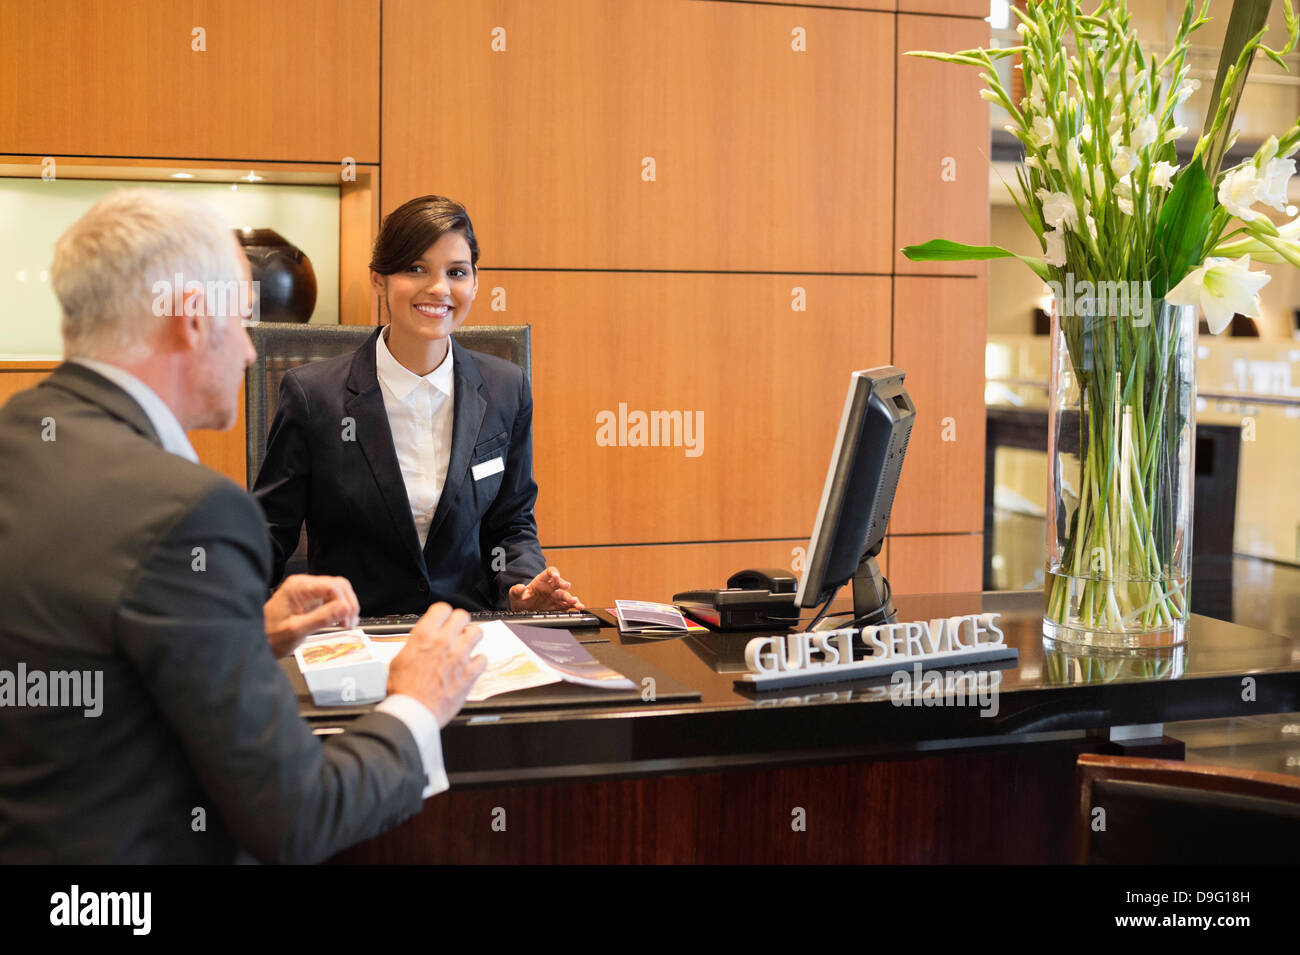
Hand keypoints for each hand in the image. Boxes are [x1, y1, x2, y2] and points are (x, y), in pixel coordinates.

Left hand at [263, 574, 360, 657]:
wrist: (254, 639)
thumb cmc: (269, 636)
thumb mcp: (296, 630)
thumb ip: (321, 618)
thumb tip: (345, 608)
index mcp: (298, 587)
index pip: (333, 586)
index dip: (345, 602)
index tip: (347, 620)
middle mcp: (303, 585)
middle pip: (339, 585)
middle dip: (348, 604)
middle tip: (350, 623)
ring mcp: (307, 591)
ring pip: (338, 591)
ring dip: (346, 606)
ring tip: (346, 623)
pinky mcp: (310, 599)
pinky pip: (332, 599)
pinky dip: (339, 609)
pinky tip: (339, 621)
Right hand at [387, 603, 486, 727]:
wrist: (413, 711)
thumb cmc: (404, 690)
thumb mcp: (399, 659)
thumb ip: (414, 645)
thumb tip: (421, 641)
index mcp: (424, 636)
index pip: (442, 609)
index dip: (444, 613)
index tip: (444, 619)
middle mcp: (444, 642)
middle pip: (462, 616)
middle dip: (460, 622)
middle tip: (457, 630)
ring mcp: (459, 656)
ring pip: (477, 633)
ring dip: (472, 637)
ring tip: (467, 644)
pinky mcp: (470, 673)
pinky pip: (483, 658)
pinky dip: (479, 661)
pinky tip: (472, 664)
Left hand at [508, 566, 584, 611]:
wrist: (523, 611)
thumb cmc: (520, 598)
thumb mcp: (515, 593)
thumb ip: (517, 590)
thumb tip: (521, 587)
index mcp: (541, 581)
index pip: (550, 572)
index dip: (554, 573)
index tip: (556, 576)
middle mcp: (550, 588)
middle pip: (559, 583)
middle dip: (564, 584)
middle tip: (567, 586)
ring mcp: (555, 597)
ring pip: (565, 595)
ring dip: (571, 598)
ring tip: (576, 602)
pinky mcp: (558, 607)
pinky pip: (567, 606)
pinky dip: (573, 607)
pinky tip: (577, 608)